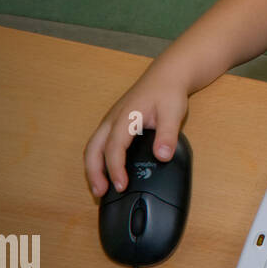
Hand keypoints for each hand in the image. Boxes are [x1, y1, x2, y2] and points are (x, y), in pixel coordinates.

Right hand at [83, 66, 189, 196]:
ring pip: (93, 147)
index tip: (121, 186)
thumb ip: (167, 135)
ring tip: (99, 187)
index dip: (115, 169)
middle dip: (93, 172)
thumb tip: (162, 155)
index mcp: (125, 118)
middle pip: (93, 149)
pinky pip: (99, 143)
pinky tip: (106, 170)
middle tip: (100, 192)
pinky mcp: (114, 123)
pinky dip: (97, 159)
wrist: (167, 75)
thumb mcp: (173, 113)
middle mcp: (112, 119)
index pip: (114, 148)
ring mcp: (111, 120)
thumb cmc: (168, 92)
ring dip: (93, 167)